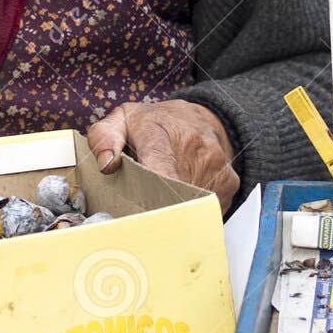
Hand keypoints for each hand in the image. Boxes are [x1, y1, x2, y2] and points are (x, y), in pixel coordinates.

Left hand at [86, 99, 239, 215]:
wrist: (196, 117)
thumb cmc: (154, 124)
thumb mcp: (122, 121)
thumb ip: (104, 138)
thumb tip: (106, 164)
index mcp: (159, 135)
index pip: (158, 173)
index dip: (149, 199)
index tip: (139, 216)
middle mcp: (194, 148)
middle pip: (174, 197)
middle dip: (157, 209)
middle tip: (145, 211)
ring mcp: (214, 166)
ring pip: (192, 207)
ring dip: (176, 209)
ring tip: (164, 197)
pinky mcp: (228, 183)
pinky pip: (208, 209)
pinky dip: (194, 210)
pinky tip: (184, 196)